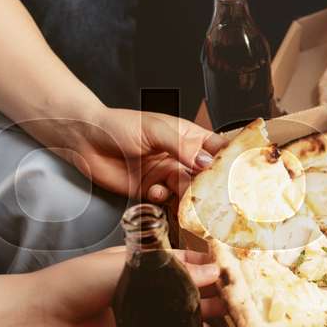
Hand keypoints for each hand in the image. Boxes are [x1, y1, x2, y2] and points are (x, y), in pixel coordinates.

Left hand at [23, 247, 225, 326]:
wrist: (44, 317)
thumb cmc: (78, 281)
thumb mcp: (125, 267)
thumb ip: (169, 271)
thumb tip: (211, 271)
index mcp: (139, 261)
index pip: (180, 258)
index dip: (204, 261)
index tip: (230, 265)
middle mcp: (143, 285)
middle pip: (183, 285)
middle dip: (210, 287)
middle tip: (238, 292)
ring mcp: (140, 311)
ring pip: (178, 310)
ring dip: (203, 310)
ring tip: (229, 313)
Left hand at [49, 107, 224, 204]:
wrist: (84, 140)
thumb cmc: (119, 126)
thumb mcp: (154, 130)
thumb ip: (181, 146)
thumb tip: (207, 162)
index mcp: (187, 137)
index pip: (217, 148)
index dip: (230, 159)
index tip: (241, 172)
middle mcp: (180, 158)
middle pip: (206, 175)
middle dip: (210, 184)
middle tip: (214, 194)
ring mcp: (165, 175)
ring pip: (187, 190)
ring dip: (186, 195)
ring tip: (182, 194)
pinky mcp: (149, 191)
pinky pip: (165, 201)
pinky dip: (162, 199)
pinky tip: (153, 191)